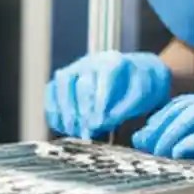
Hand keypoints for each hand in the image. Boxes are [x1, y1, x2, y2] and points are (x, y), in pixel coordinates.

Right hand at [45, 52, 171, 138]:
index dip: (98, 102)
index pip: (101, 77)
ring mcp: (76, 69)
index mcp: (113, 61)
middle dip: (80, 109)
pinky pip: (51, 92)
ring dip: (64, 110)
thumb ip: (125, 108)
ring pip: (60, 84)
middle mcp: (91, 62)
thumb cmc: (140, 85)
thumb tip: (102, 122)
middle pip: (76, 81)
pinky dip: (54, 110)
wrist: (136, 74)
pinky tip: (63, 127)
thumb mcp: (142, 95)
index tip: (100, 123)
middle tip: (86, 131)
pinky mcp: (66, 81)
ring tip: (74, 131)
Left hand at [132, 90, 193, 174]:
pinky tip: (176, 154)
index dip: (163, 117)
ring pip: (183, 119)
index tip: (149, 130)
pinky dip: (185, 143)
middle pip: (177, 109)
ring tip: (155, 150)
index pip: (182, 104)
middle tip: (142, 140)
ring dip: (166, 135)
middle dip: (157, 125)